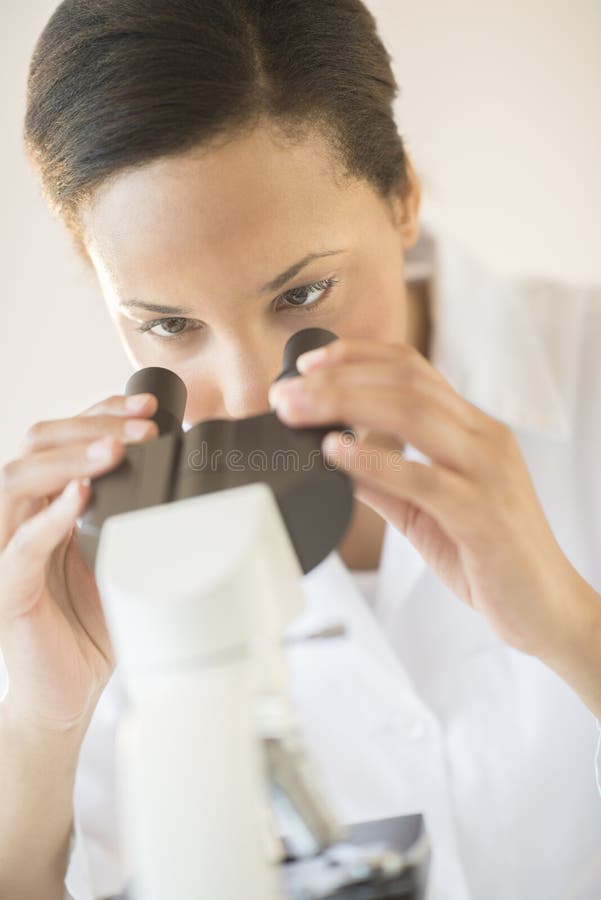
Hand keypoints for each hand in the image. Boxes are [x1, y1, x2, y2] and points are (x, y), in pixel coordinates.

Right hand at [0, 393, 158, 737]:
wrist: (66, 695)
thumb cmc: (93, 626)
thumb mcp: (124, 559)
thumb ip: (136, 520)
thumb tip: (185, 484)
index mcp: (48, 505)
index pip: (63, 439)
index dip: (101, 413)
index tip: (151, 407)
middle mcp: (22, 518)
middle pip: (38, 445)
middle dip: (93, 425)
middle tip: (145, 426)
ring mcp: (7, 550)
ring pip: (19, 480)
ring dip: (72, 457)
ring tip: (117, 450)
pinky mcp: (7, 589)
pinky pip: (20, 545)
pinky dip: (51, 517)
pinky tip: (82, 496)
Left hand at [268, 337, 588, 661]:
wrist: (546, 610)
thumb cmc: (490, 557)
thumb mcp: (429, 511)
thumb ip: (387, 483)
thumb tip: (336, 459)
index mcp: (475, 432)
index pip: (415, 371)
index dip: (359, 357)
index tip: (310, 364)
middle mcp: (485, 440)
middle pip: (406, 384)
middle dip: (338, 380)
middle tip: (285, 392)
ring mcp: (487, 472)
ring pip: (413, 414)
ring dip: (344, 405)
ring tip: (298, 410)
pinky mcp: (483, 513)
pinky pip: (422, 477)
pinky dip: (373, 460)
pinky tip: (336, 452)